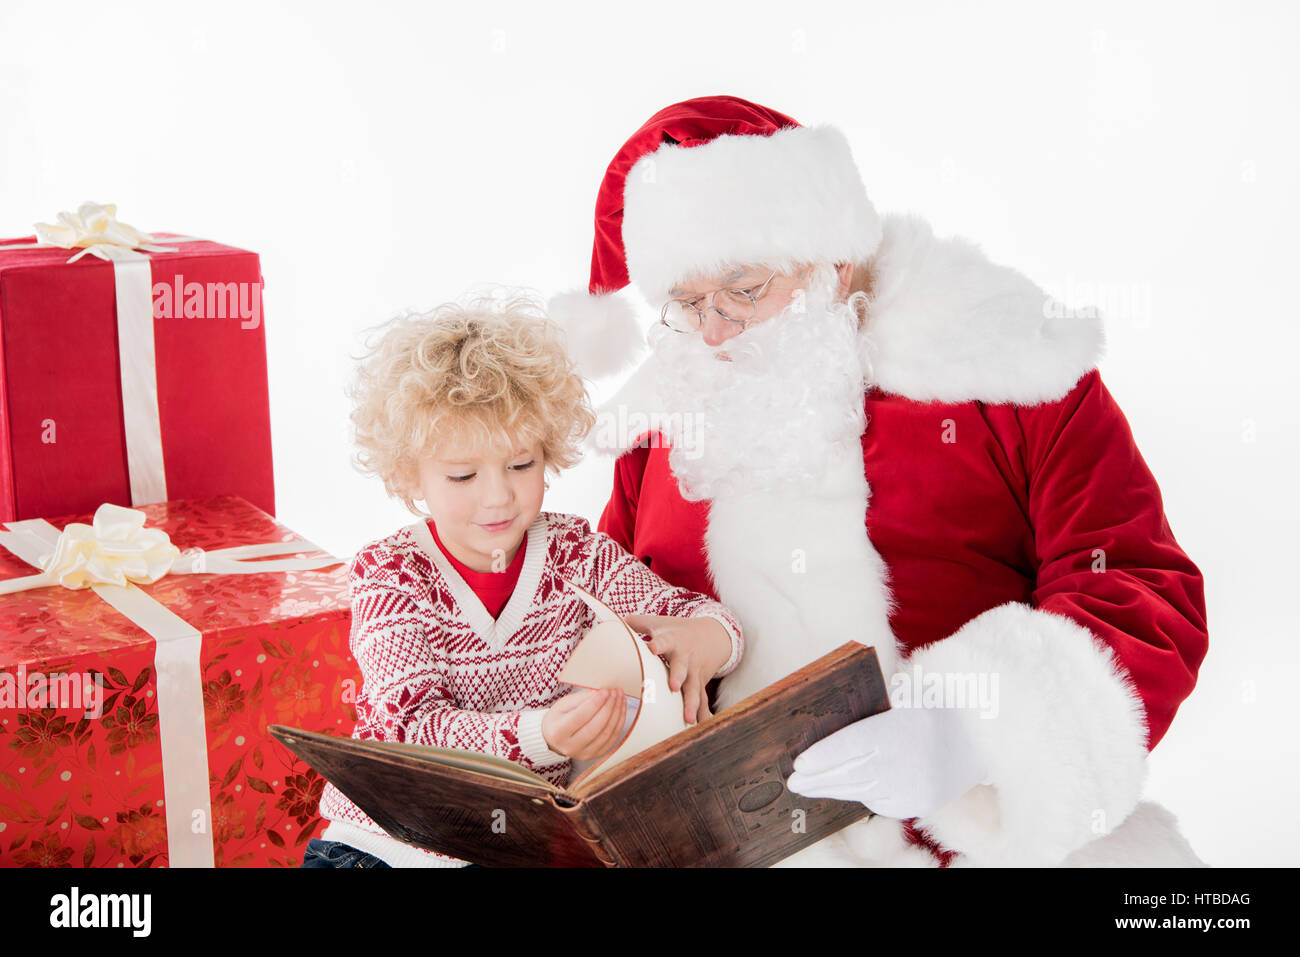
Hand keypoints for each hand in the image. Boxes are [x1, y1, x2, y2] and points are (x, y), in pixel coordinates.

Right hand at [541, 688, 627, 760]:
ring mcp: (584, 754)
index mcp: (558, 732)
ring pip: (607, 733)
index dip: (596, 702)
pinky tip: (620, 709)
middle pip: (596, 726)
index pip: (581, 716)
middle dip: (609, 706)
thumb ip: (581, 698)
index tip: (605, 691)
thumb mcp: (563, 704)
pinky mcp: (595, 755)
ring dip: (617, 713)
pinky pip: (612, 739)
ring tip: (620, 698)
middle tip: (615, 692)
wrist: (554, 738)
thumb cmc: (559, 718)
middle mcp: (570, 747)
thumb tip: (600, 693)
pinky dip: (619, 722)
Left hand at [622, 614, 731, 724]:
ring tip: (688, 719)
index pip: (664, 641)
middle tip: (673, 686)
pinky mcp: (701, 684)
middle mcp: (685, 657)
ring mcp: (695, 673)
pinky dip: (703, 714)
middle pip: (681, 668)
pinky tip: (702, 728)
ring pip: (693, 689)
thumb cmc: (677, 630)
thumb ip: (636, 624)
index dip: (658, 644)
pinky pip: (702, 701)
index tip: (652, 647)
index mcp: (672, 641)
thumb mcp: (659, 622)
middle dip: (678, 677)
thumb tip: (612, 623)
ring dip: (691, 704)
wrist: (714, 635)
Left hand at [786, 704, 988, 819]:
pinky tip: (841, 788)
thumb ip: (874, 707)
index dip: (823, 756)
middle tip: (793, 781)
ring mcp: (914, 788)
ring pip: (862, 791)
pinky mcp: (919, 804)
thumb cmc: (935, 707)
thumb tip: (829, 719)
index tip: (799, 763)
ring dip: (834, 789)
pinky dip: (860, 794)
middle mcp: (906, 763)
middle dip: (818, 779)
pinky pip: (880, 801)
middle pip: (851, 774)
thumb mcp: (907, 695)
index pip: (852, 746)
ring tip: (808, 786)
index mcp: (900, 730)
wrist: (981, 736)